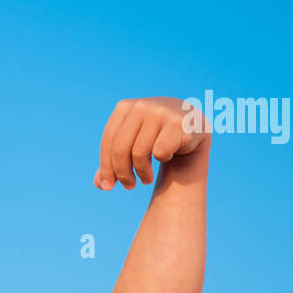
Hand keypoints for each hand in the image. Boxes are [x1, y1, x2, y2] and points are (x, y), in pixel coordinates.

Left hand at [94, 97, 209, 189]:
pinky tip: (168, 157)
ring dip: (142, 173)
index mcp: (124, 107)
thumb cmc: (155, 136)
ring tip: (146, 178)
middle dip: (122, 173)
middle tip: (129, 186)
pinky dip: (162, 160)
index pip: (108, 141)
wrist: (192, 124)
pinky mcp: (179, 124)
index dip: (106, 167)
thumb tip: (100, 184)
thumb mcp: (131, 145)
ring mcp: (161, 112)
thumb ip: (113, 162)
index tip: (107, 186)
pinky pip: (160, 152)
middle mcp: (141, 106)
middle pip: (121, 149)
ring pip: (139, 153)